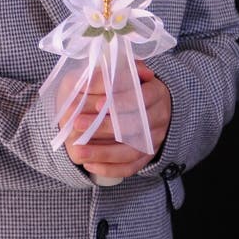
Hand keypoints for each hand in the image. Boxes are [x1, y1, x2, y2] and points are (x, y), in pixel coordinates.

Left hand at [60, 61, 170, 178]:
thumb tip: (104, 71)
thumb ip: (118, 69)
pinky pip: (130, 167)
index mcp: (158, 92)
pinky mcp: (148, 156)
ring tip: (78, 151)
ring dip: (103, 153)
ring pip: (131, 151)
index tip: (97, 104)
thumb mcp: (130, 72)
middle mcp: (160, 118)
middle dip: (104, 127)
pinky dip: (110, 168)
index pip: (142, 98)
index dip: (121, 102)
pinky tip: (90, 165)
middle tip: (77, 123)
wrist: (154, 103)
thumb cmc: (134, 84)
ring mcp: (155, 139)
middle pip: (134, 127)